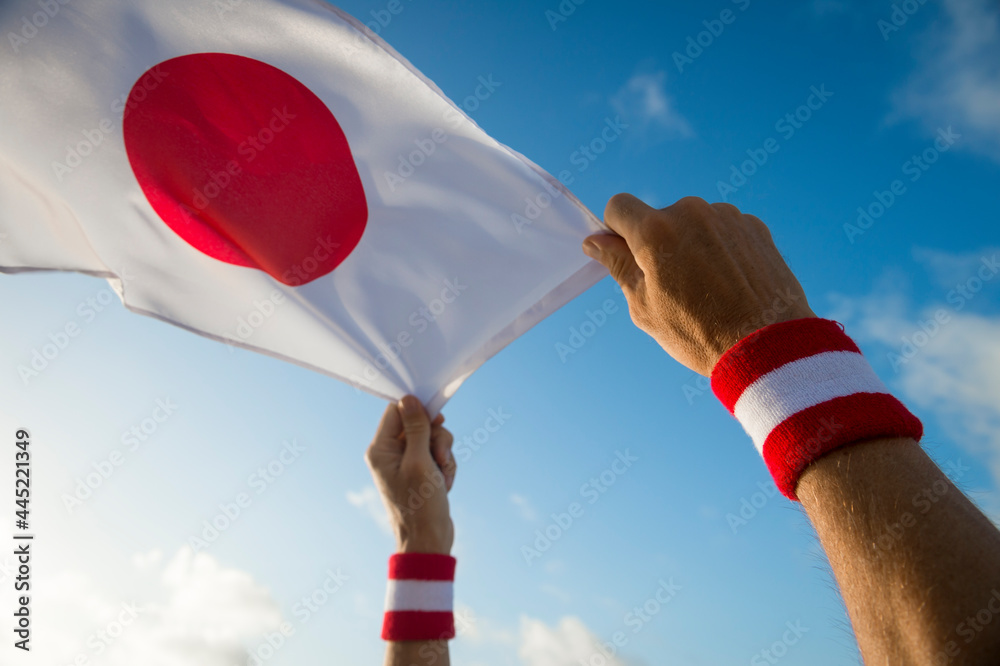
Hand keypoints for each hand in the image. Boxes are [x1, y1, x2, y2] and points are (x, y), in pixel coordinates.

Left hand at [366, 395, 456, 553]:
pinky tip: (444, 484)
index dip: (419, 410)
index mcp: (380, 449)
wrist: (428, 541)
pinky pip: (437, 454)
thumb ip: (416, 428)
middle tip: (440, 457)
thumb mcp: (420, 462)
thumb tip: (409, 399)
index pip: (397, 411)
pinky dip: (445, 466)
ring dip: (444, 454)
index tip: (438, 419)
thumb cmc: (420, 505)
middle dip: (437, 439)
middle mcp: (389, 454)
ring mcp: (405, 463)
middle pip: (418, 423)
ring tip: (443, 476)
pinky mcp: (420, 471)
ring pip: (432, 438)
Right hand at [583, 194, 815, 375]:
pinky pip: (724, 229)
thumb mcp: (644, 307)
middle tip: (672, 285)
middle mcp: (691, 212)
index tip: (626, 255)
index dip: (616, 230)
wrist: (768, 345)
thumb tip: (596, 241)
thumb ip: (618, 265)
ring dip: (691, 244)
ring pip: (693, 222)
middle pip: (658, 216)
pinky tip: (730, 281)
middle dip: (657, 242)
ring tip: (707, 287)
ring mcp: (726, 216)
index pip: (618, 206)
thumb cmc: (698, 333)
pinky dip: (720, 248)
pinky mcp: (753, 226)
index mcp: (656, 231)